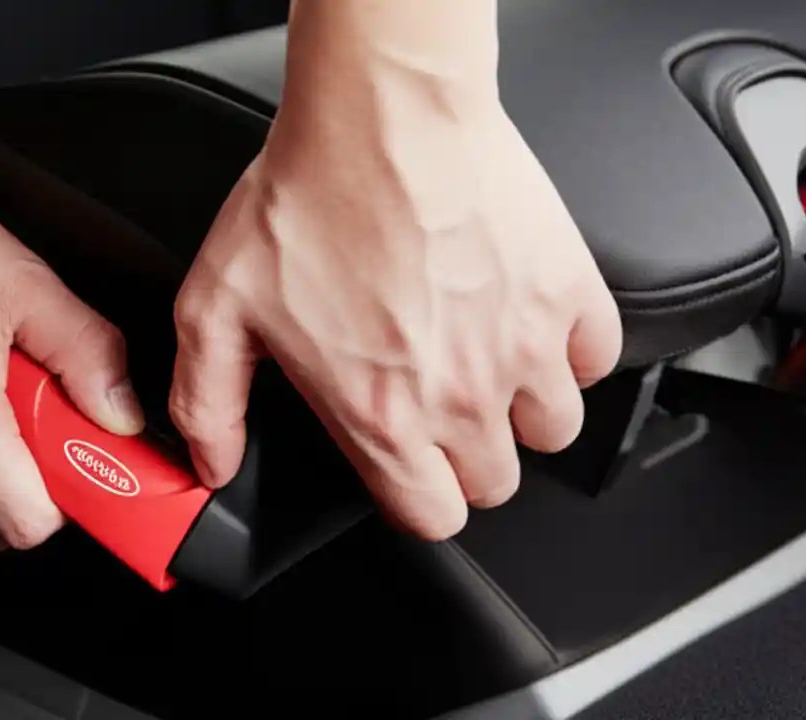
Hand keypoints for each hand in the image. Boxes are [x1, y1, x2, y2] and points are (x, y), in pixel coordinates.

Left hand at [169, 90, 620, 539]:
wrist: (382, 115)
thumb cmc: (306, 200)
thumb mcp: (216, 307)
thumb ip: (208, 401)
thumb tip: (214, 462)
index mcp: (381, 416)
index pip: (430, 517)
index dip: (416, 497)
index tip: (406, 464)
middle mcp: (461, 398)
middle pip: (494, 484)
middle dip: (465, 457)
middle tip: (434, 401)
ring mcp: (525, 349)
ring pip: (552, 432)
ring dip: (521, 409)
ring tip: (481, 359)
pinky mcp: (568, 294)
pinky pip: (596, 361)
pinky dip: (567, 351)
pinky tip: (520, 318)